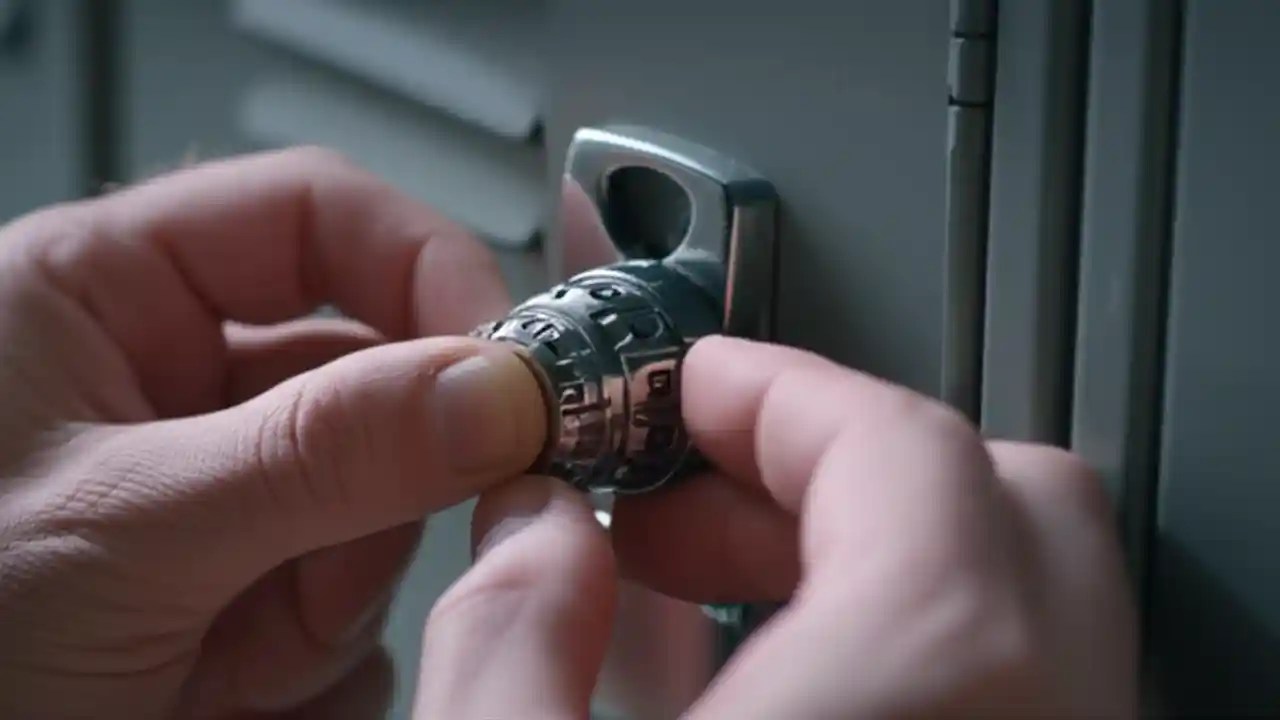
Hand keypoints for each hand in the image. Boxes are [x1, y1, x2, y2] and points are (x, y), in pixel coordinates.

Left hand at [0, 148, 546, 717]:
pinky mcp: (243, 575)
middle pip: (368, 379)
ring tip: (225, 661)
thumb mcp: (122, 532)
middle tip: (329, 573)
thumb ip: (320, 452)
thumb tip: (496, 390)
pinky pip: (354, 588)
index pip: (315, 216)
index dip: (426, 272)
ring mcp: (216, 487)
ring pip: (375, 499)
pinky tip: (228, 686)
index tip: (507, 370)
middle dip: (366, 496)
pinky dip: (319, 650)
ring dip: (330, 596)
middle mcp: (168, 380)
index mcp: (103, 295)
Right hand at [417, 337, 1137, 717]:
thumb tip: (527, 538)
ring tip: (722, 598)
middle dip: (823, 468)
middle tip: (695, 495)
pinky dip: (905, 656)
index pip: (895, 442)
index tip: (696, 389)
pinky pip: (1009, 695)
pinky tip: (779, 688)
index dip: (773, 388)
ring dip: (866, 561)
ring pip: (1016, 604)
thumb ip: (506, 638)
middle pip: (991, 500)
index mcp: (937, 685)